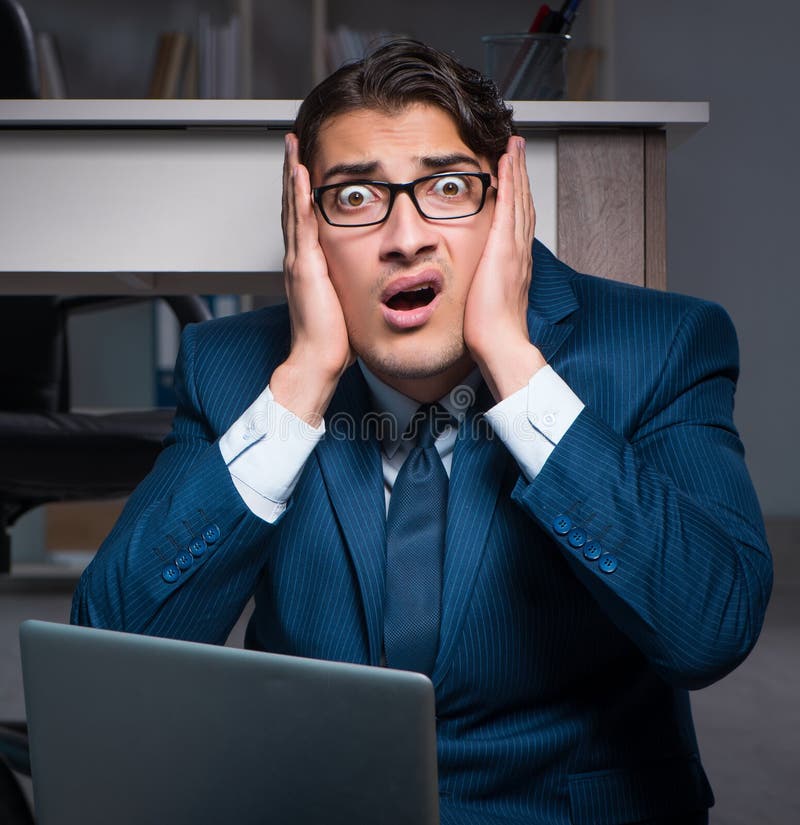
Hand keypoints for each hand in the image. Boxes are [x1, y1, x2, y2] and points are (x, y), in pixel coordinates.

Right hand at [271, 133, 353, 424]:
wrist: (319, 361)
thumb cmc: (333, 340)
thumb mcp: (344, 301)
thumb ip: (348, 282)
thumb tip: (368, 275)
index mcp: (309, 266)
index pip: (305, 219)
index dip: (303, 192)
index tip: (306, 167)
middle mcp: (300, 259)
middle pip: (293, 206)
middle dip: (293, 174)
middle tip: (293, 143)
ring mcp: (299, 262)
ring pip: (293, 209)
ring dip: (292, 175)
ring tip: (292, 146)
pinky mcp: (305, 268)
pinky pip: (301, 225)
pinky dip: (298, 198)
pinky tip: (299, 175)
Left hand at [463, 136, 545, 400]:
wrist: (500, 344)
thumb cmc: (490, 333)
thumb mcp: (485, 303)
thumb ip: (481, 288)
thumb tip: (472, 287)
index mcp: (513, 265)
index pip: (516, 223)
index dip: (516, 199)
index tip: (512, 180)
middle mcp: (518, 253)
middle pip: (522, 205)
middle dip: (519, 176)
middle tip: (517, 150)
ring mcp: (514, 249)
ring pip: (518, 200)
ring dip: (516, 171)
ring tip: (513, 146)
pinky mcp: (504, 248)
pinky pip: (508, 206)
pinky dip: (509, 181)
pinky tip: (505, 161)